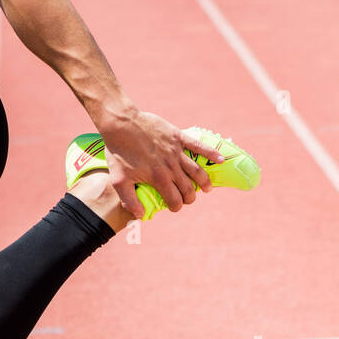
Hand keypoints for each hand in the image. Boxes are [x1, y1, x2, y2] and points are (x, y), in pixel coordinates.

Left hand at [99, 108, 223, 217]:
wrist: (121, 122)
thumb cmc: (118, 151)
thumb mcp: (118, 179)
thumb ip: (129, 199)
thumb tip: (140, 215)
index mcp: (158, 178)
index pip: (174, 199)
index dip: (175, 206)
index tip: (174, 207)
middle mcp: (171, 167)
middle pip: (188, 188)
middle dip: (190, 197)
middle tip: (188, 199)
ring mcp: (176, 151)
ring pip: (196, 171)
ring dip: (204, 182)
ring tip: (208, 188)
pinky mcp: (178, 137)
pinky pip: (198, 146)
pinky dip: (211, 153)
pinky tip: (221, 160)